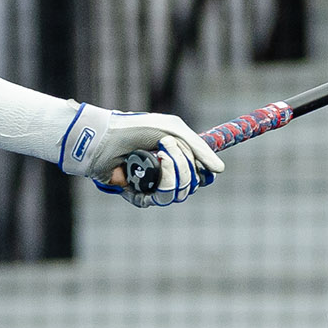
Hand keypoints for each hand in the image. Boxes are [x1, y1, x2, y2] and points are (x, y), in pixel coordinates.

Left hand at [59, 106, 222, 207]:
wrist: (106, 138)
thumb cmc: (136, 129)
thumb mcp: (173, 130)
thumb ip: (199, 148)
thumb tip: (221, 170)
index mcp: (177, 158)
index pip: (201, 174)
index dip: (204, 171)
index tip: (203, 163)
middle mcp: (168, 175)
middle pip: (193, 183)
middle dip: (184, 163)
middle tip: (165, 145)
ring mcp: (154, 187)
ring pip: (180, 193)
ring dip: (173, 172)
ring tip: (157, 156)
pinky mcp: (141, 196)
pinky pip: (161, 198)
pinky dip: (159, 181)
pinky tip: (149, 167)